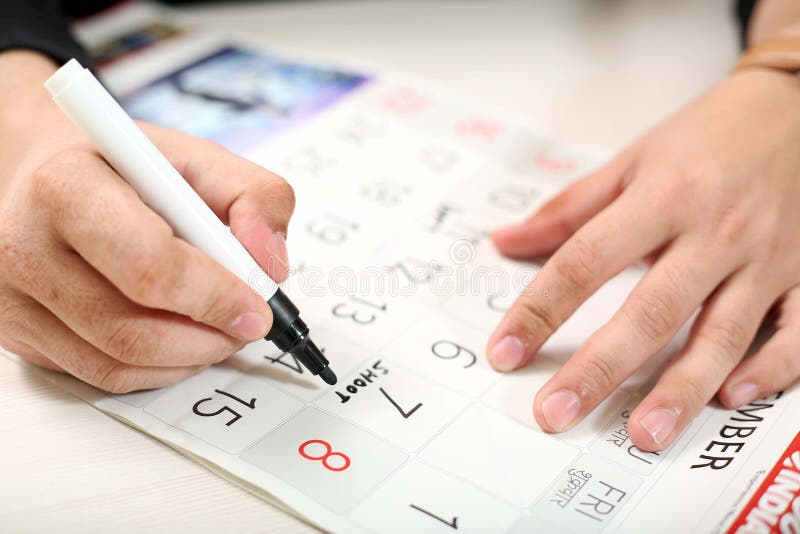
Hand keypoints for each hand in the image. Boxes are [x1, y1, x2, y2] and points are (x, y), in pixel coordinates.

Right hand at [0, 51, 294, 391]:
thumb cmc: (123, 167)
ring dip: (190, 359)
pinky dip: (159, 370)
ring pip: (119, 363)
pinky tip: (182, 341)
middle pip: (132, 329)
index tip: (258, 307)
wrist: (42, 173)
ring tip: (221, 331)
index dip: (215, 296)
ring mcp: (12, 298)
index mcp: (68, 186)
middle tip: (248, 325)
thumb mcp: (197, 158)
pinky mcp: (19, 334)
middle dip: (210, 337)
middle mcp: (24, 245)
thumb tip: (270, 264)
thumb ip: (254, 196)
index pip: (149, 266)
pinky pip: (102, 376)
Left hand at [487, 67, 799, 450]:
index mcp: (663, 197)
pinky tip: (733, 397)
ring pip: (721, 334)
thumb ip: (570, 207)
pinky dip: (772, 367)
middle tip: (558, 413)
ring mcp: (767, 258)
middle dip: (600, 369)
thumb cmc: (710, 135)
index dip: (540, 309)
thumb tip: (506, 241)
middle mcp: (715, 232)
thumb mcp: (634, 158)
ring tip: (643, 434)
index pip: (585, 261)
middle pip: (650, 310)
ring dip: (681, 388)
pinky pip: (798, 331)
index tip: (505, 351)